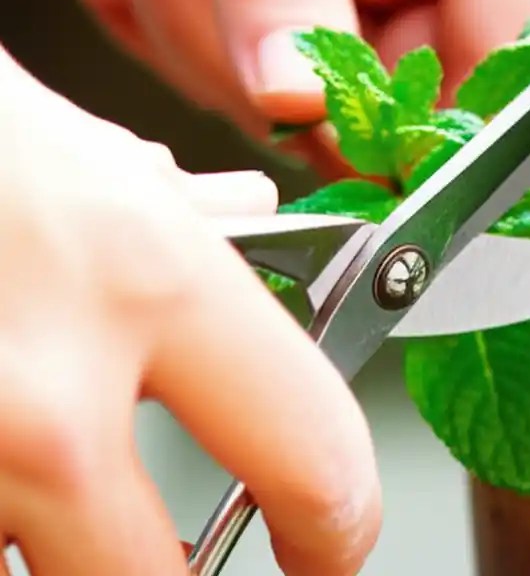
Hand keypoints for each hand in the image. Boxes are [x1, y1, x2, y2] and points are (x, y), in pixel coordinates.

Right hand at [0, 46, 380, 574]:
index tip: (329, 545)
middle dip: (172, 567)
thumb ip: (180, 219)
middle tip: (164, 546)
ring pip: (26, 575)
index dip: (338, 527)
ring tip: (24, 460)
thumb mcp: (76, 155)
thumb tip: (252, 223)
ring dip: (35, 542)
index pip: (315, 458)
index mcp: (143, 283)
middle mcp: (38, 390)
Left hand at [63, 0, 529, 159]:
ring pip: (292, 101)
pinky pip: (229, 73)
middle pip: (382, 104)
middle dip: (260, 61)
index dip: (430, 130)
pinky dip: (160, 17)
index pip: (502, 65)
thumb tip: (294, 103)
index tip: (335, 144)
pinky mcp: (278, 3)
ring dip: (189, 23)